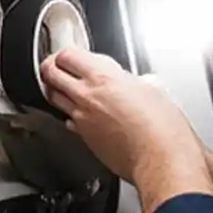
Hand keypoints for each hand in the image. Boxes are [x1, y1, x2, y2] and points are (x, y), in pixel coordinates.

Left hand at [39, 48, 212, 212]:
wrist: (159, 160)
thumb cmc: (162, 127)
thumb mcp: (154, 90)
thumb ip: (136, 82)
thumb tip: (135, 83)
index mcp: (103, 77)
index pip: (68, 55)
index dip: (65, 53)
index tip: (69, 55)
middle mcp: (87, 96)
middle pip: (51, 74)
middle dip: (49, 68)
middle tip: (53, 67)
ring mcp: (82, 118)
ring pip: (53, 98)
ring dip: (54, 90)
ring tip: (60, 88)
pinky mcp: (84, 138)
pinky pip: (68, 121)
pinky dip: (70, 116)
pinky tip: (80, 115)